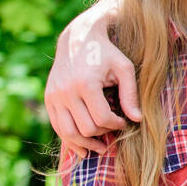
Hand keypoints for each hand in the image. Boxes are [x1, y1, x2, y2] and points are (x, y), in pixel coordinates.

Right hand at [44, 2, 140, 157]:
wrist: (78, 38)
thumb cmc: (106, 53)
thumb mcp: (124, 68)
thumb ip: (130, 94)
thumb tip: (137, 120)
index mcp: (86, 83)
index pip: (102, 119)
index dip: (116, 125)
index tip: (123, 122)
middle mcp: (66, 92)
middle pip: (86, 128)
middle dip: (103, 133)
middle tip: (113, 129)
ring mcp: (54, 96)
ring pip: (69, 133)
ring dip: (86, 144)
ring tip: (100, 147)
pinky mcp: (49, 99)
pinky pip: (58, 127)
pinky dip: (70, 139)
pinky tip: (83, 146)